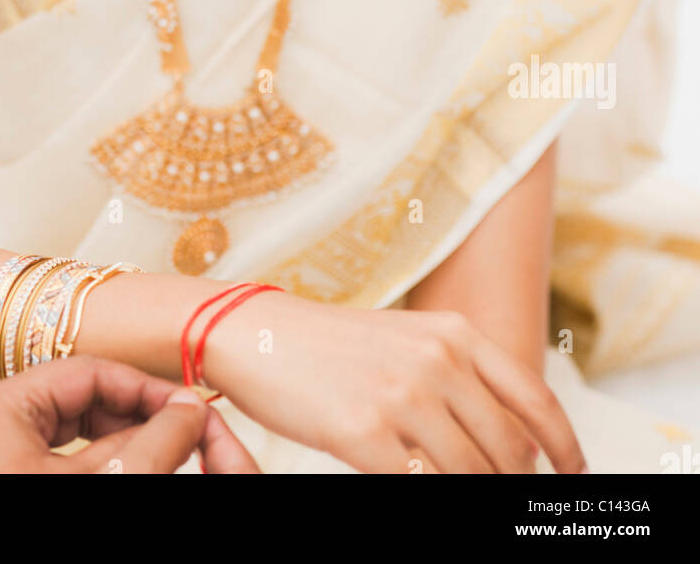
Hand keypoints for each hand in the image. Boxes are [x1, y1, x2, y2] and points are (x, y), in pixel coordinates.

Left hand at [0, 355, 259, 473]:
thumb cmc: (26, 543)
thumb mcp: (102, 486)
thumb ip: (153, 443)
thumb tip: (190, 410)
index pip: (90, 372)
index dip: (147, 389)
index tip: (189, 409)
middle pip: (81, 404)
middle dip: (137, 421)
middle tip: (184, 436)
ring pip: (71, 439)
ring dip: (120, 447)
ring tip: (163, 459)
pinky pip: (53, 468)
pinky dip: (94, 470)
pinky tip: (128, 475)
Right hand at [202, 297, 587, 474]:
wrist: (258, 335)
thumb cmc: (332, 346)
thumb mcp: (407, 338)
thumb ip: (458, 373)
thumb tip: (509, 436)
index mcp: (454, 333)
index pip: (534, 399)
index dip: (565, 446)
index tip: (573, 474)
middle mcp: (437, 360)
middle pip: (507, 450)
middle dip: (510, 484)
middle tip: (503, 496)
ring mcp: (403, 397)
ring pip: (469, 476)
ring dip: (471, 494)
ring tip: (457, 492)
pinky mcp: (364, 434)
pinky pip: (419, 489)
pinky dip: (426, 498)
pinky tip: (416, 491)